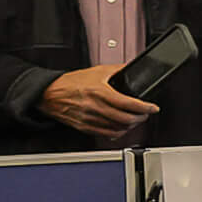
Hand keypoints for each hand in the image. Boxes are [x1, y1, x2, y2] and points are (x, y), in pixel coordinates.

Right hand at [42, 65, 159, 139]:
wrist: (49, 94)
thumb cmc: (69, 83)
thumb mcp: (96, 71)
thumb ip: (116, 70)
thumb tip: (131, 67)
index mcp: (99, 92)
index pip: (128, 103)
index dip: (145, 107)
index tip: (153, 108)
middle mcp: (95, 107)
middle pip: (126, 118)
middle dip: (141, 118)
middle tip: (145, 114)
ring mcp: (90, 119)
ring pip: (118, 128)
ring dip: (131, 126)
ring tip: (135, 120)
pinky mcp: (85, 127)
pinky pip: (107, 134)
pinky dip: (118, 133)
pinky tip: (122, 128)